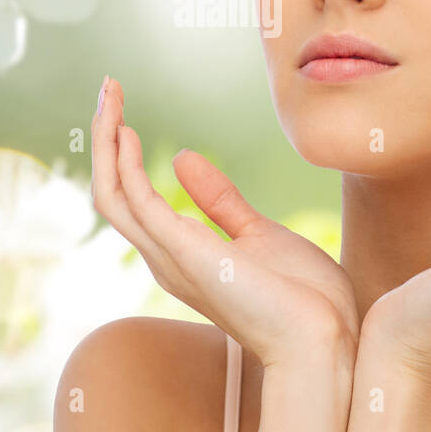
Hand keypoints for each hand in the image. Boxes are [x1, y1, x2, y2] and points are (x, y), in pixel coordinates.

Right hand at [91, 76, 359, 367]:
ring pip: (112, 196)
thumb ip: (220, 202)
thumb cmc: (302, 298)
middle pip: (111, 195)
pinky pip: (138, 203)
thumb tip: (183, 158)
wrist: (325, 340)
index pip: (133, 202)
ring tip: (108, 97)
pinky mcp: (184, 254)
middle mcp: (165, 260)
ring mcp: (170, 259)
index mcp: (182, 256)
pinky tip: (128, 132)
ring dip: (106, 143)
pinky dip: (125, 164)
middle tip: (106, 92)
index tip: (124, 118)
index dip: (121, 159)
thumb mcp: (260, 235)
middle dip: (105, 141)